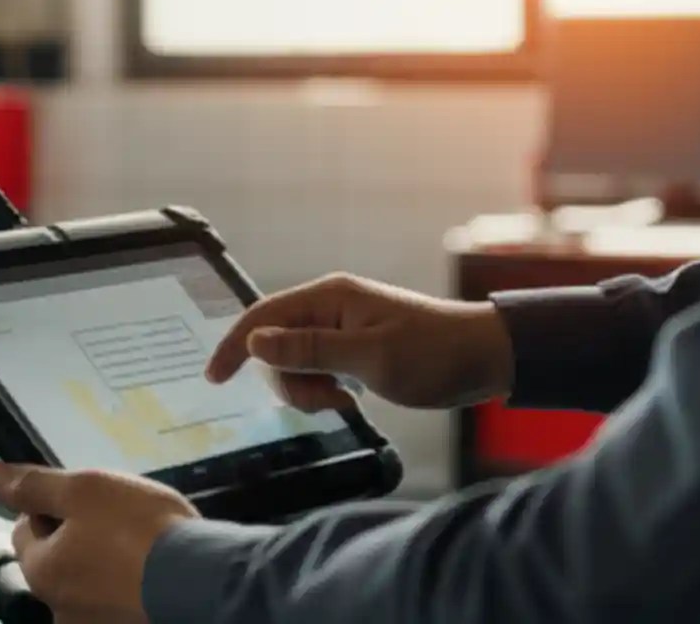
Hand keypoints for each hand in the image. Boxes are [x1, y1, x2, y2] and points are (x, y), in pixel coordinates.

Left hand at [0, 462, 198, 623]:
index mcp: (41, 572)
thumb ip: (33, 485)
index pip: (24, 528)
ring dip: (107, 558)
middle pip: (58, 557)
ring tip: (142, 540)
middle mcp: (60, 609)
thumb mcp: (83, 490)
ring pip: (90, 577)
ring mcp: (95, 623)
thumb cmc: (138, 528)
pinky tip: (153, 566)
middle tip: (118, 515)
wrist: (201, 578)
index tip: (85, 497)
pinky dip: (129, 580)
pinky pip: (118, 595)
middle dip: (81, 534)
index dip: (50, 504)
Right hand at [206, 273, 513, 409]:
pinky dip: (323, 390)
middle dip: (289, 381)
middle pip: (275, 345)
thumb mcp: (370, 358)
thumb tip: (256, 340)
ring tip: (346, 400)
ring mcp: (340, 328)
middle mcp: (329, 308)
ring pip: (293, 363)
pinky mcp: (351, 348)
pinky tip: (352, 398)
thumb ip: (309, 349)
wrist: (486, 360)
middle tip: (329, 400)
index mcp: (329, 298)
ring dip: (308, 390)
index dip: (234, 346)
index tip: (213, 379)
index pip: (262, 316)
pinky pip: (315, 370)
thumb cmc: (434, 355)